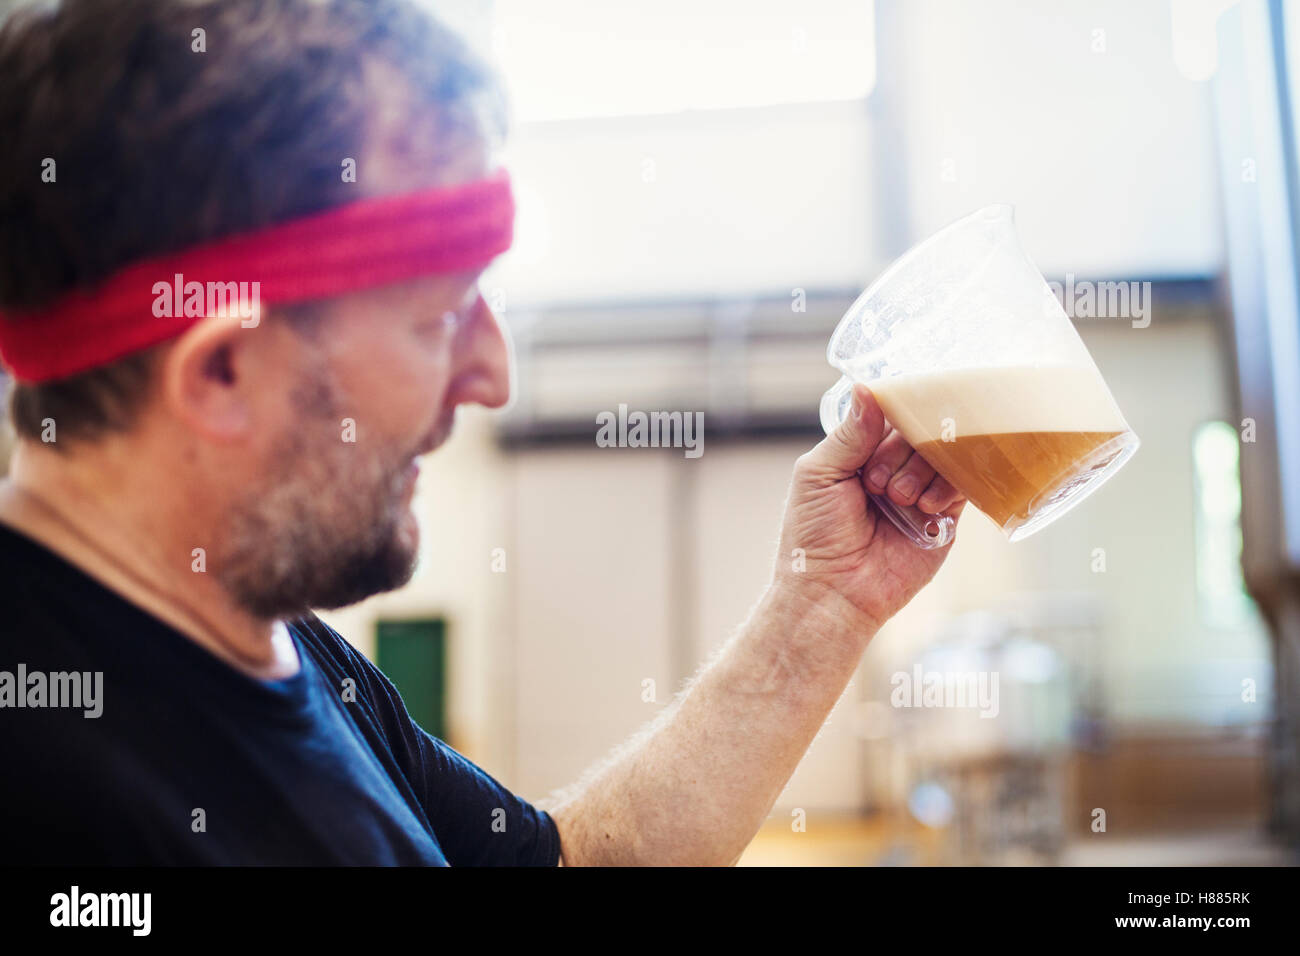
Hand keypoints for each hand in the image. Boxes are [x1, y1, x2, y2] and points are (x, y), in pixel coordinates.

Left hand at [771, 383, 966, 636]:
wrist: (833, 593)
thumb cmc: (813, 537)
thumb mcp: (819, 476)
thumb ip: (849, 435)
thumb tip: (867, 387)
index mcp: (859, 453)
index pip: (889, 415)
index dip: (897, 411)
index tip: (903, 411)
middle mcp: (892, 468)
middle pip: (919, 430)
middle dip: (902, 450)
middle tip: (876, 483)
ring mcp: (920, 492)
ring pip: (942, 454)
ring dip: (922, 470)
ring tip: (899, 499)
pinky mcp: (944, 519)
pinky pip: (962, 486)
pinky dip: (947, 487)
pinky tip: (925, 506)